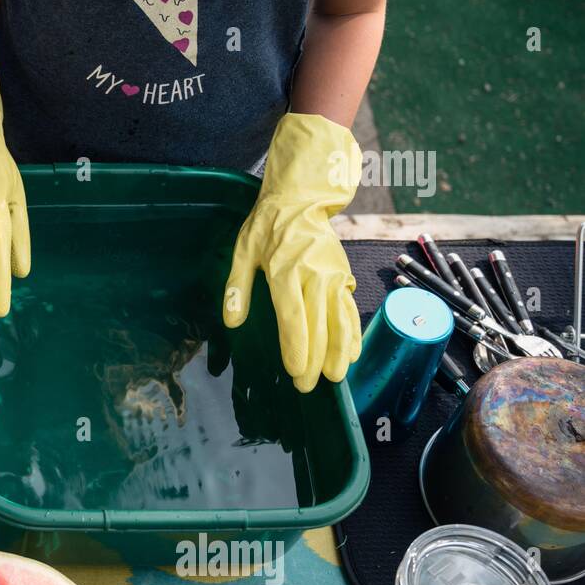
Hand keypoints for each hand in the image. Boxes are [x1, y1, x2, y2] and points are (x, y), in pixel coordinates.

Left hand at [223, 113, 362, 392]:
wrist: (302, 198)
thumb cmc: (267, 226)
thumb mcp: (242, 250)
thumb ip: (236, 287)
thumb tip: (232, 321)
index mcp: (286, 270)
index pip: (294, 316)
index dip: (297, 346)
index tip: (298, 371)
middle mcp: (315, 275)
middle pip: (319, 324)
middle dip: (316, 359)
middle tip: (310, 386)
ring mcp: (334, 276)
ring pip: (341, 320)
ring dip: (340, 351)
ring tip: (337, 377)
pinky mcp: (345, 276)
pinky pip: (350, 309)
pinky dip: (353, 332)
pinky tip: (353, 353)